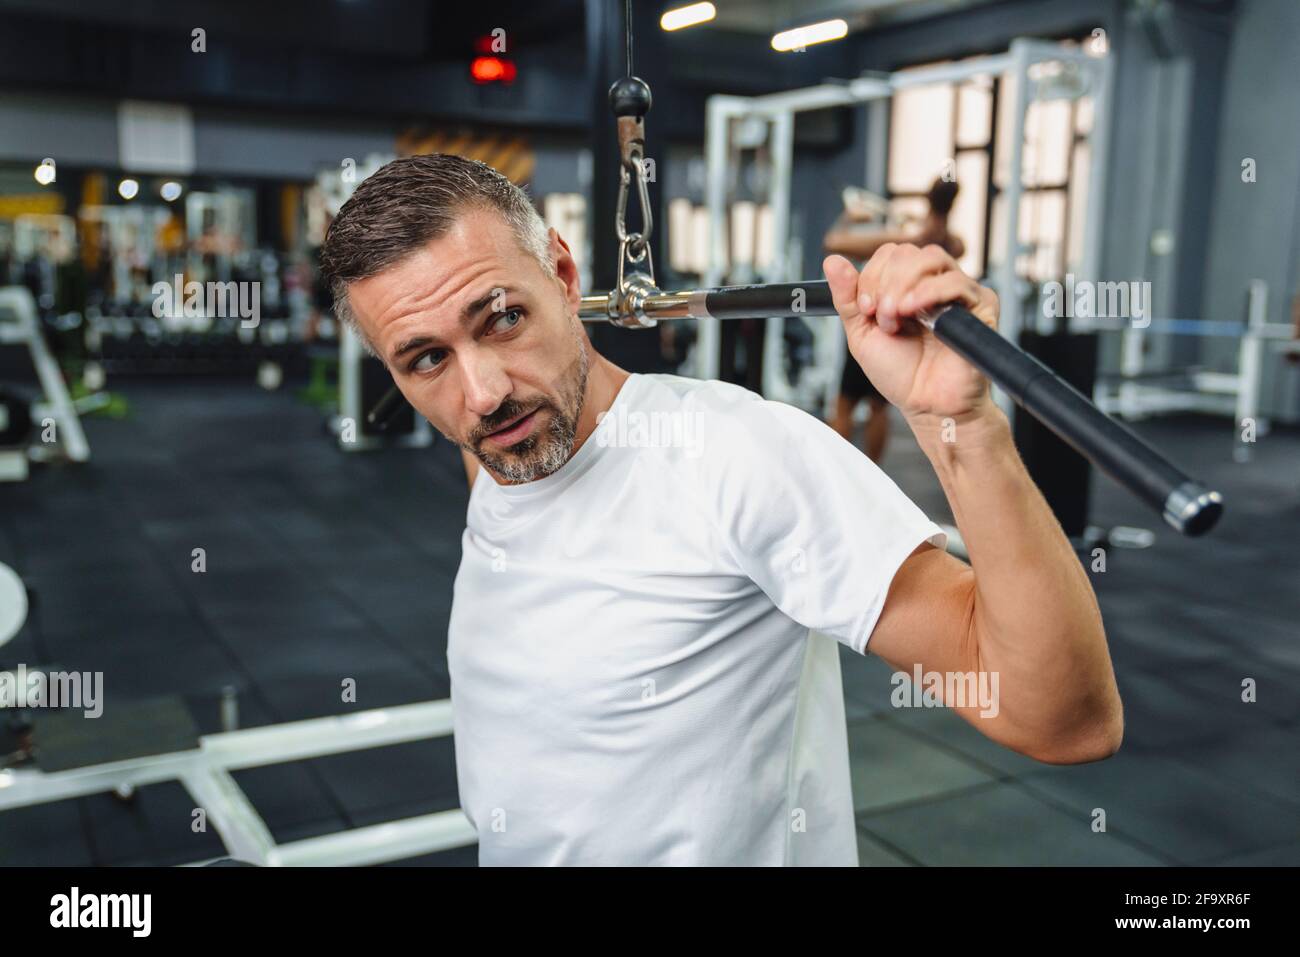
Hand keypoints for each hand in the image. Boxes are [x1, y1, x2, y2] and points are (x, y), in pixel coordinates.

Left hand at [824, 243, 999, 427]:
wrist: (927, 405)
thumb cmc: (901, 375)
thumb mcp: (862, 334)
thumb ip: (847, 298)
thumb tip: (832, 261)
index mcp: (906, 289)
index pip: (890, 254)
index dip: (872, 275)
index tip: (866, 308)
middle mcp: (932, 285)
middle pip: (908, 252)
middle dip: (886, 283)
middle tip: (882, 316)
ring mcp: (957, 293)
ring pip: (930, 258)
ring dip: (903, 285)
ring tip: (897, 317)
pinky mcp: (979, 306)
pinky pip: (956, 281)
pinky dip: (929, 292)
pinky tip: (915, 311)